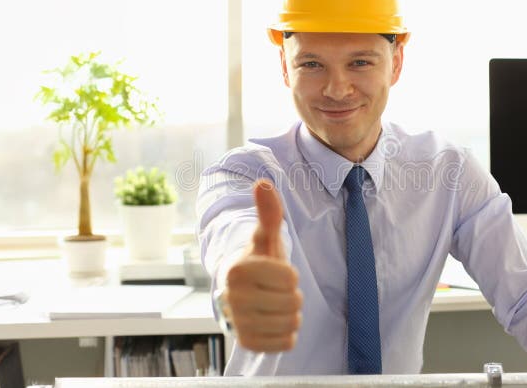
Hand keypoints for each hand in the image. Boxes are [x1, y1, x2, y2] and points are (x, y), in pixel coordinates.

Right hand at [222, 179, 302, 351]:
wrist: (240, 294)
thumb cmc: (258, 263)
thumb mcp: (265, 238)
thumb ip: (268, 213)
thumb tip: (263, 183)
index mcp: (239, 270)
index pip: (290, 278)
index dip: (290, 275)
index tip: (275, 273)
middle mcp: (233, 298)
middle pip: (293, 302)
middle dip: (292, 296)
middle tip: (276, 290)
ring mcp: (238, 323)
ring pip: (292, 323)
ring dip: (291, 314)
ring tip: (275, 305)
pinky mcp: (246, 343)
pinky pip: (286, 343)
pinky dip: (287, 334)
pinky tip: (273, 322)